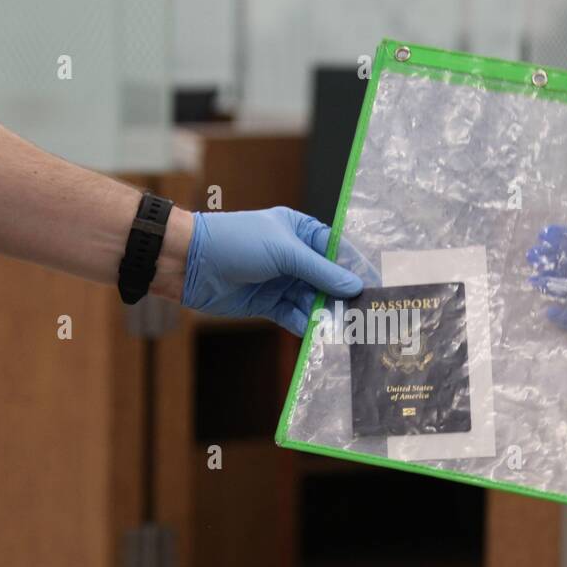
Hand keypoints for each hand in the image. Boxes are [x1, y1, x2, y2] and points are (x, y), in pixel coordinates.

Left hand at [176, 206, 362, 334]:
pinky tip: (317, 334)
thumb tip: (355, 286)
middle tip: (363, 315)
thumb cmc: (236, 242)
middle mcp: (294, 257)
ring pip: (313, 301)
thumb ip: (321, 271)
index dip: (356, 269)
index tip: (376, 288)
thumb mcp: (284, 252)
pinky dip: (305, 325)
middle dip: (342, 297)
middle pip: (328, 280)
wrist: (189, 263)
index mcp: (300, 232)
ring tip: (342, 329)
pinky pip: (294, 316)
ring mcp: (281, 281)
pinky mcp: (268, 304)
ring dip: (325, 315)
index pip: (338, 251)